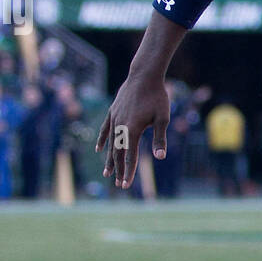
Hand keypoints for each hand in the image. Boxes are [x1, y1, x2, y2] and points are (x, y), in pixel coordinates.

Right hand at [95, 74, 170, 188]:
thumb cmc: (157, 96)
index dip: (129, 171)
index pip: (129, 156)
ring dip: (109, 159)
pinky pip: (105, 129)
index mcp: (132, 130)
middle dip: (119, 169)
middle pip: (118, 152)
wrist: (144, 75)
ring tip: (107, 173)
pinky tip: (99, 149)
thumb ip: (159, 138)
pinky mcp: (112, 111)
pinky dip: (102, 140)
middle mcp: (120, 126)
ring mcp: (115, 118)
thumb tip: (160, 157)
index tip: (125, 185)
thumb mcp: (162, 118)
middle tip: (117, 184)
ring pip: (110, 143)